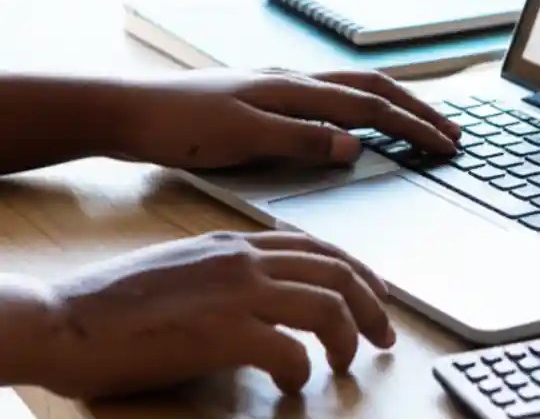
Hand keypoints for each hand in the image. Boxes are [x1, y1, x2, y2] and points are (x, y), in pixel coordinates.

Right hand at [33, 231, 395, 398]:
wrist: (64, 319)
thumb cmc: (113, 303)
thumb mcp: (184, 267)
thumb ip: (228, 270)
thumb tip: (265, 291)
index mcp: (234, 243)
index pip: (317, 247)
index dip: (357, 270)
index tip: (376, 294)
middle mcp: (244, 259)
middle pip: (337, 271)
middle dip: (371, 305)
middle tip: (384, 336)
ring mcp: (237, 292)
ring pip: (327, 305)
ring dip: (347, 338)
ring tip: (345, 364)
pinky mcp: (224, 332)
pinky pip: (290, 351)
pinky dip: (302, 371)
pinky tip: (294, 386)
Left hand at [115, 69, 459, 168]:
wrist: (124, 111)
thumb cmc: (177, 126)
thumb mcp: (240, 138)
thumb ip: (300, 140)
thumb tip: (355, 145)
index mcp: (294, 89)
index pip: (370, 106)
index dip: (413, 125)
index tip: (448, 145)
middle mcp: (294, 81)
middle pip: (374, 88)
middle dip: (418, 109)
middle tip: (454, 133)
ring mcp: (281, 86)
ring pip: (355, 87)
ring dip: (395, 104)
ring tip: (422, 121)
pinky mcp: (267, 97)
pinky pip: (333, 96)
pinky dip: (365, 106)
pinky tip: (362, 118)